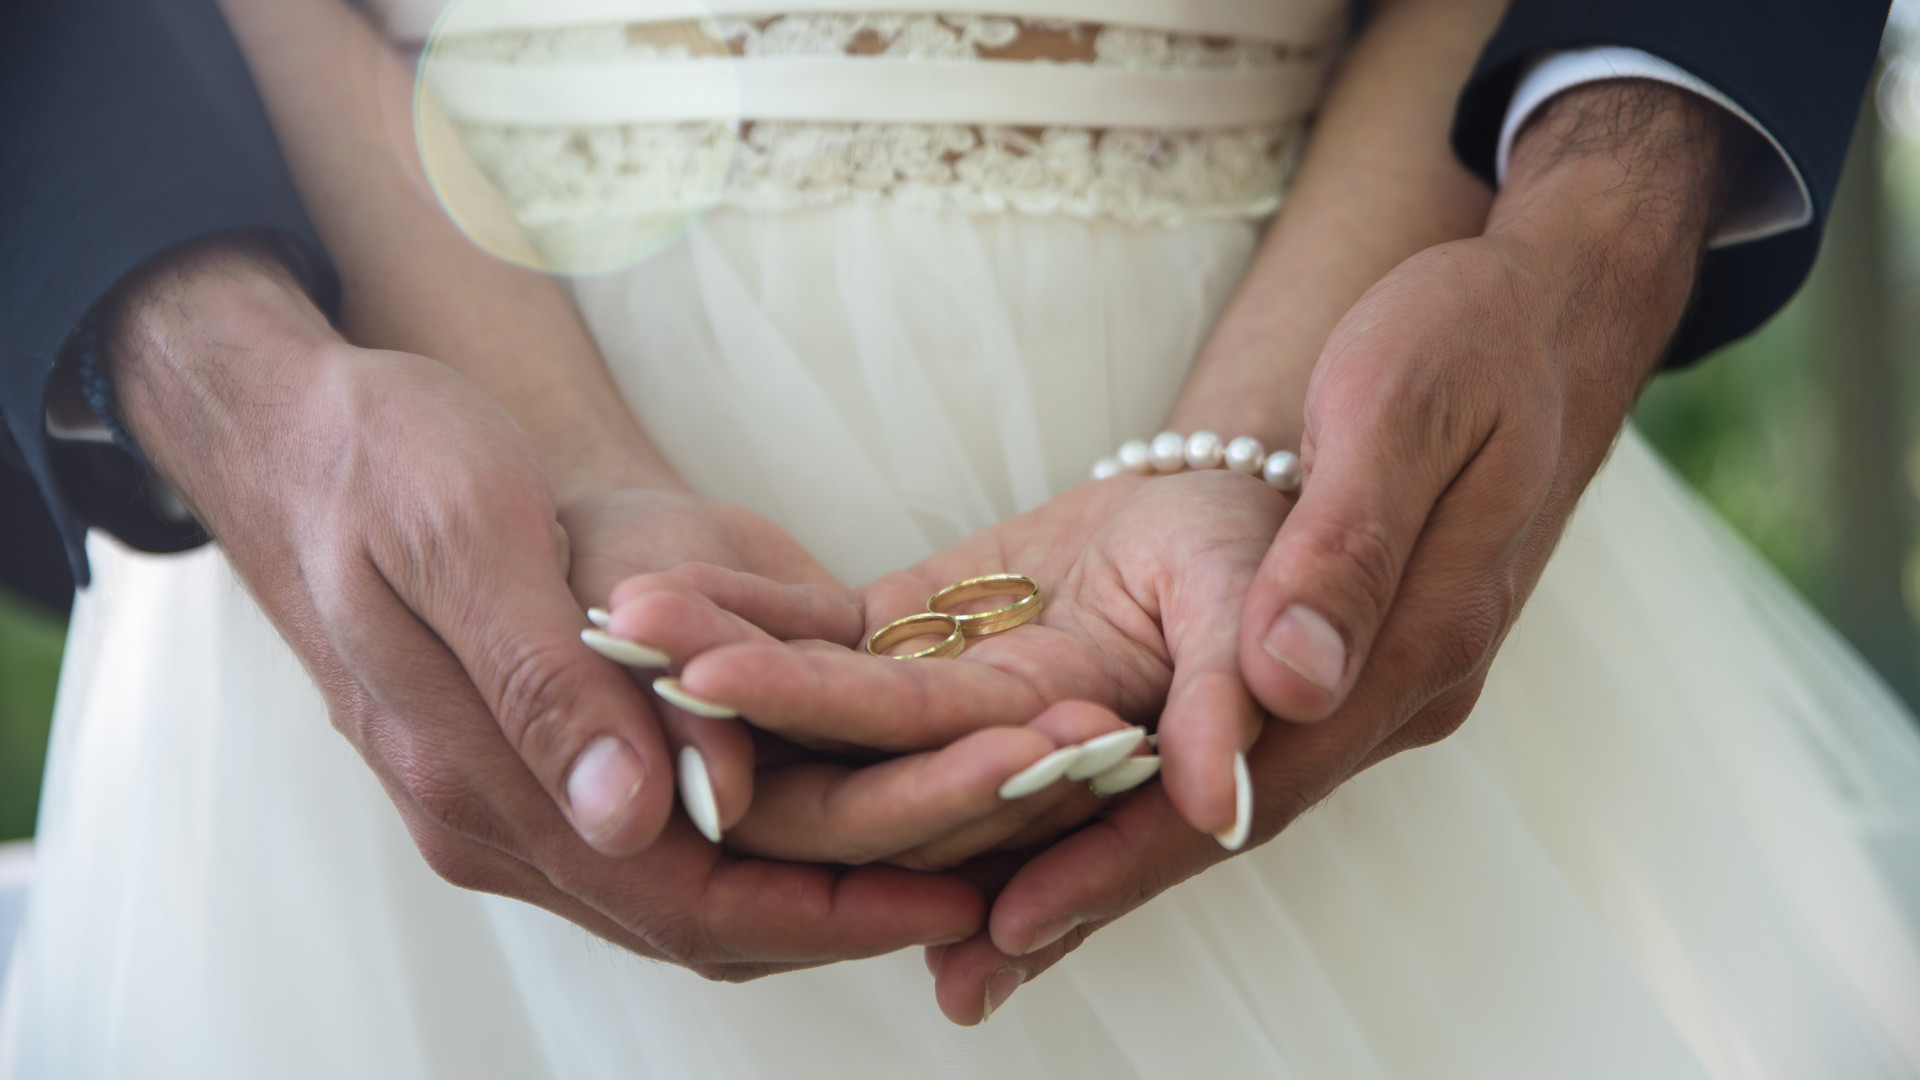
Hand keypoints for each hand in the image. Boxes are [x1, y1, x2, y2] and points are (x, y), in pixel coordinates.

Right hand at [107, 239, 982, 975]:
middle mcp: (498, 824)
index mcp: (478, 780)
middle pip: (710, 922)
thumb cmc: (385, 458)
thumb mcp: (463, 534)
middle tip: (1005, 862)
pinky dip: (776, 842)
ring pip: (699, 897)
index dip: (830, 909)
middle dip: (862, 902)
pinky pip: (677, 845)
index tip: (959, 890)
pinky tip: (858, 800)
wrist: (310, 435)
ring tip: (966, 840)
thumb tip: (635, 819)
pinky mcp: (538, 769)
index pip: (684, 903)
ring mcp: (516, 806)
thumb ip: (544, 679)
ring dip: (832, 881)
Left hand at [603, 468, 1291, 869]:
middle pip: (864, 760)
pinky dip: (746, 606)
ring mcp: (942, 702)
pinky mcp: (912, 642)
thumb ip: (1235, 701)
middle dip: (756, 728)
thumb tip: (1221, 805)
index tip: (748, 738)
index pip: (971, 785)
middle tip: (651, 687)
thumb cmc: (1268, 548)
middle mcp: (996, 754)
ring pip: (821, 703)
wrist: (1228, 510)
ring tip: (625, 619)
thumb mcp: (1259, 608)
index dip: (879, 777)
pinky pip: (819, 633)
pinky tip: (657, 585)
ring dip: (725, 665)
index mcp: (1084, 759)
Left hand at [925, 80, 1749, 1022]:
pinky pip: (1235, 751)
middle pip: (1228, 819)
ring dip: (1111, 867)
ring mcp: (1373, 684)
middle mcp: (1395, 691)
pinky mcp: (1345, 662)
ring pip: (1226, 799)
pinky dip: (1148, 798)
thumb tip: (1291, 686)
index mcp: (1415, 640)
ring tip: (987, 937)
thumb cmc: (1460, 340)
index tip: (1022, 913)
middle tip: (965, 974)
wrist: (1534, 323)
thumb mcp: (1404, 407)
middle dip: (1097, 894)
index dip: (1131, 852)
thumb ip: (1348, 545)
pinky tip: (1074, 828)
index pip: (1257, 781)